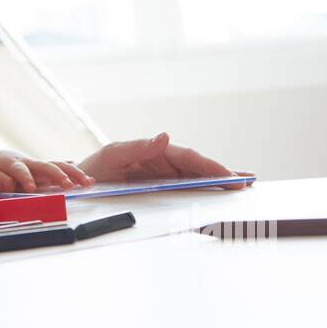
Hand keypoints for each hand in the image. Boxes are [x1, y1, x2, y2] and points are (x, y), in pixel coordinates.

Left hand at [0, 151, 95, 192]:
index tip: (31, 188)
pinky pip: (64, 170)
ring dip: (73, 174)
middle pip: (47, 166)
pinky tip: (90, 181)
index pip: (20, 170)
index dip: (26, 178)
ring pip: (59, 166)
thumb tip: (9, 185)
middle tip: (68, 186)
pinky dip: (76, 174)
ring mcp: (42, 167)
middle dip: (58, 175)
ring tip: (86, 182)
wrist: (4, 159)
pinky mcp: (49, 171)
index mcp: (15, 164)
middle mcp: (32, 164)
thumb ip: (0, 179)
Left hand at [77, 133, 245, 188]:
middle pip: (198, 167)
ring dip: (220, 181)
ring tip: (244, 185)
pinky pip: (188, 187)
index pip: (188, 157)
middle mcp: (163, 161)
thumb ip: (139, 147)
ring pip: (197, 177)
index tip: (227, 174)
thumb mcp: (113, 154)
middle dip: (223, 173)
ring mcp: (164, 174)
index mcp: (155, 150)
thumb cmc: (95, 168)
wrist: (79, 185)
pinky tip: (222, 191)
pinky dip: (207, 188)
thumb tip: (165, 136)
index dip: (209, 165)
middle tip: (247, 182)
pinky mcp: (162, 187)